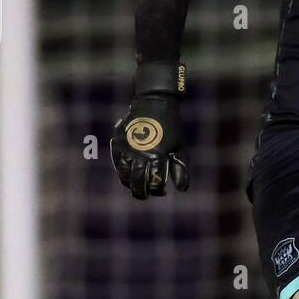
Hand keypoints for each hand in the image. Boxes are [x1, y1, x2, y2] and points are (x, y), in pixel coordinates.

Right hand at [109, 62, 188, 199]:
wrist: (154, 103)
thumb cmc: (171, 127)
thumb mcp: (180, 147)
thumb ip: (180, 169)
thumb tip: (181, 189)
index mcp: (157, 155)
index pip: (154, 181)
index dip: (157, 190)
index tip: (161, 191)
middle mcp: (140, 153)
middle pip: (137, 180)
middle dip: (141, 192)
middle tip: (144, 195)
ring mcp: (127, 147)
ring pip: (123, 173)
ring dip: (129, 182)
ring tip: (134, 186)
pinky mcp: (118, 141)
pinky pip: (116, 161)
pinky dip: (121, 170)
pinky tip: (127, 173)